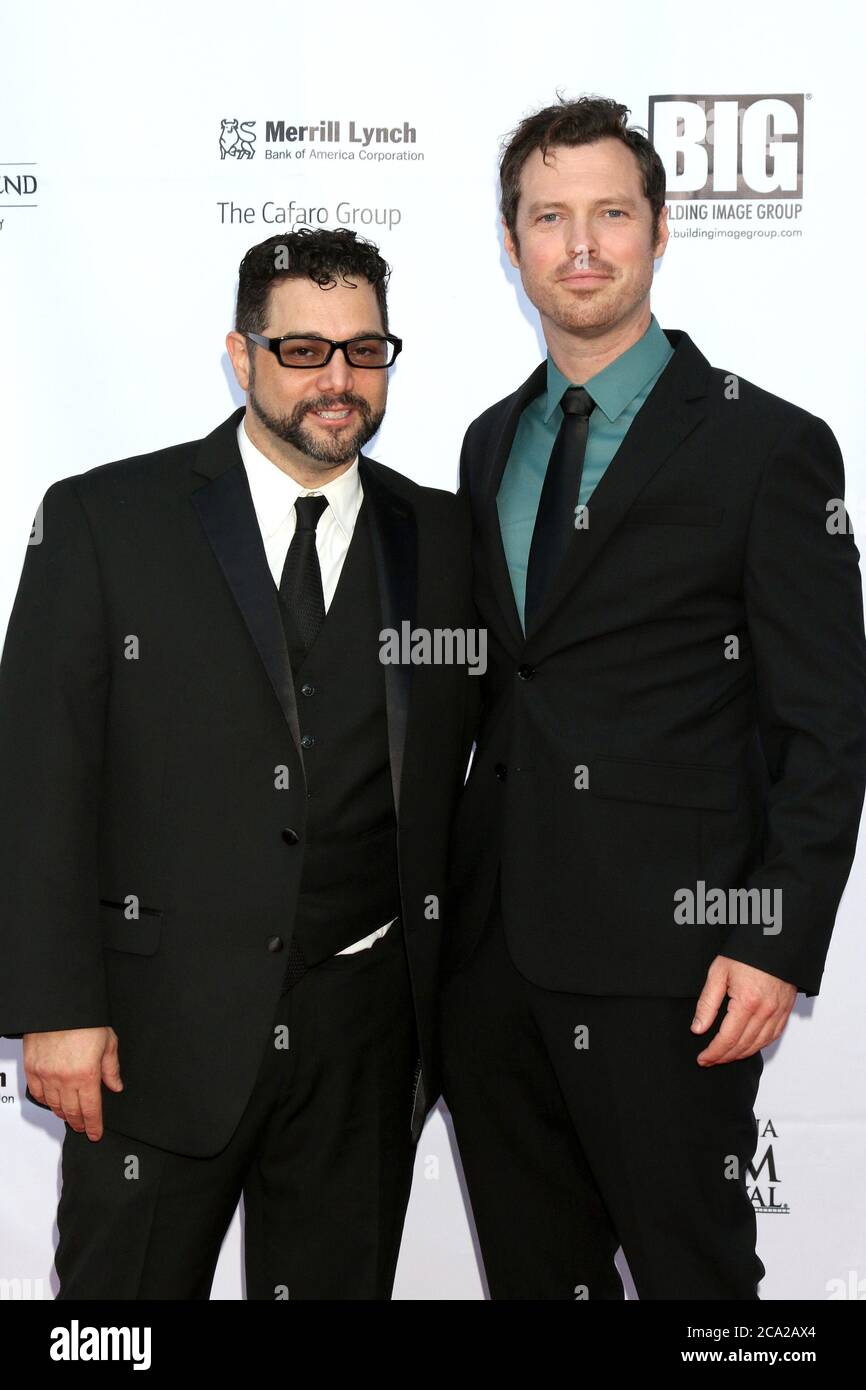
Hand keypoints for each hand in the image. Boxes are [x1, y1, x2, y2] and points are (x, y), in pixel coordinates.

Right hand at [23, 1026, 122, 1140]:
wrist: (60, 1006)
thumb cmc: (84, 1020)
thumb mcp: (108, 1042)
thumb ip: (112, 1068)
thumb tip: (115, 1085)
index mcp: (87, 1074)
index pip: (91, 1110)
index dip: (94, 1125)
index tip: (95, 1133)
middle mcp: (65, 1078)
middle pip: (72, 1111)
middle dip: (79, 1123)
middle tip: (83, 1127)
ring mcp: (47, 1075)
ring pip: (54, 1105)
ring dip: (63, 1113)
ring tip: (70, 1116)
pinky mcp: (32, 1069)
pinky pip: (37, 1093)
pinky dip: (45, 1101)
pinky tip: (52, 1102)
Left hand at [690, 956, 796, 1065]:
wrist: (774, 941)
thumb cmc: (745, 953)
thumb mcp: (718, 973)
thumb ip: (707, 1003)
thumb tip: (698, 1028)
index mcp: (747, 1002)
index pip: (727, 1039)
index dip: (714, 1053)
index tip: (703, 1059)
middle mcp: (765, 1011)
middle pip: (743, 1046)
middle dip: (724, 1057)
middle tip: (709, 1060)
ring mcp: (778, 1012)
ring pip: (758, 1044)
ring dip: (740, 1054)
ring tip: (725, 1056)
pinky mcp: (786, 1010)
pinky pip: (773, 1036)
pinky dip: (758, 1045)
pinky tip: (747, 1046)